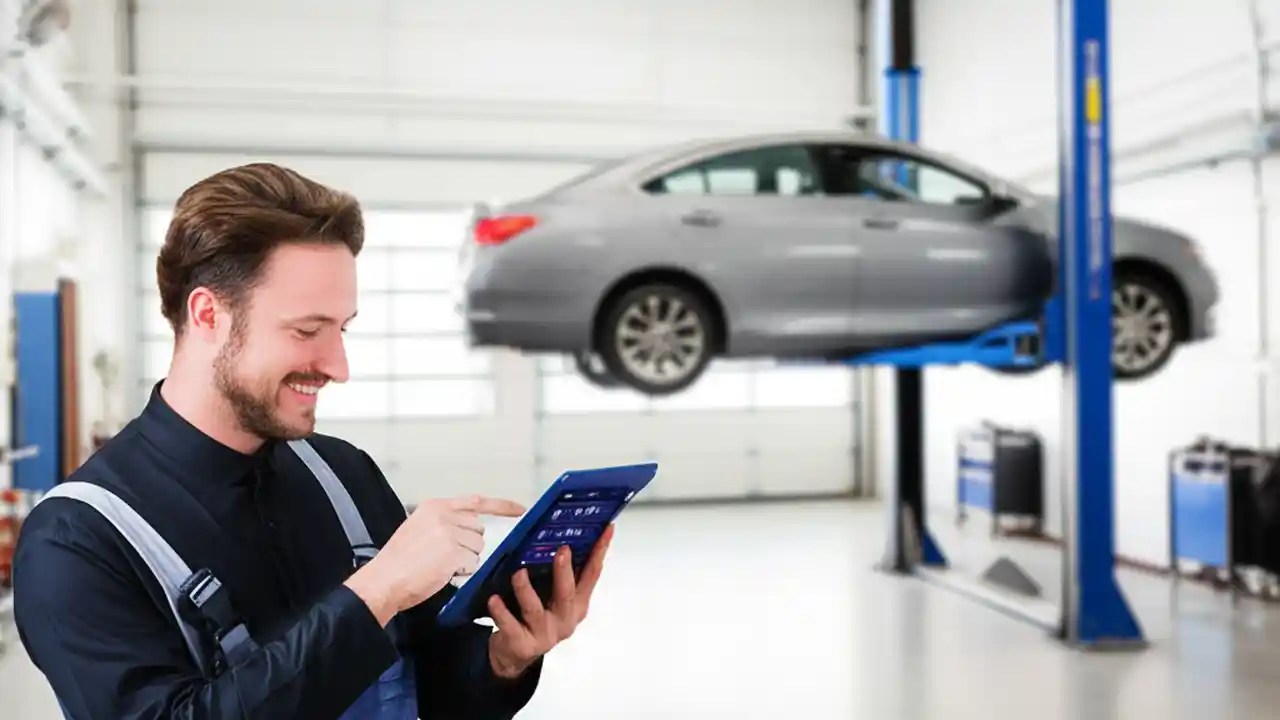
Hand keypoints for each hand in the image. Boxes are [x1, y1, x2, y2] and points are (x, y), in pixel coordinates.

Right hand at [345, 494, 525, 625]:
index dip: (502, 506)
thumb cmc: (397, 560)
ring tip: (438, 564)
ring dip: (464, 559)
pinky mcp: (453, 552)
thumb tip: (470, 530)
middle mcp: (444, 515)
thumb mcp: (418, 527)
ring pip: (477, 548)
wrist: (384, 578)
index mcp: (435, 506)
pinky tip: (441, 572)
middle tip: (444, 555)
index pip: (477, 501)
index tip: (521, 509)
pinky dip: (461, 571)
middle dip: (468, 545)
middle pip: (478, 530)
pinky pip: (472, 564)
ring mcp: (450, 533)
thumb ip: (444, 522)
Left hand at [487, 524, 615, 679]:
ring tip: (518, 573)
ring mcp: (545, 634)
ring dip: (526, 590)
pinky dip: (502, 612)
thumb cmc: (536, 618)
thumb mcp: (554, 599)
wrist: (515, 656)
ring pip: (535, 610)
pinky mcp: (523, 644)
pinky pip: (511, 626)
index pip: (592, 575)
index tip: (606, 529)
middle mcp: (566, 620)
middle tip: (562, 551)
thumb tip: (559, 537)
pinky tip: (494, 599)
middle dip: (565, 572)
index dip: (600, 552)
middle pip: (567, 594)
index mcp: (577, 604)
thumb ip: (560, 576)